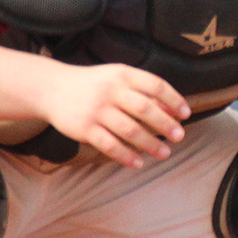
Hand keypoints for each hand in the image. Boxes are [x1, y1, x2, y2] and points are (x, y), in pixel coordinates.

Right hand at [38, 63, 190, 168]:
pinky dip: (126, 156)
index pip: (155, 85)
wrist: (52, 88)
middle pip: (145, 109)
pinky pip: (110, 145)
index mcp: (122, 75)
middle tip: (179, 137)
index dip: (173, 100)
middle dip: (165, 124)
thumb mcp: (116, 77)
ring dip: (150, 144)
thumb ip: (141, 88)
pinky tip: (138, 163)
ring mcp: (97, 110)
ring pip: (130, 130)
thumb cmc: (93, 84)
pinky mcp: (85, 129)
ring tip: (164, 153)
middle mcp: (110, 91)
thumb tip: (171, 108)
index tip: (185, 114)